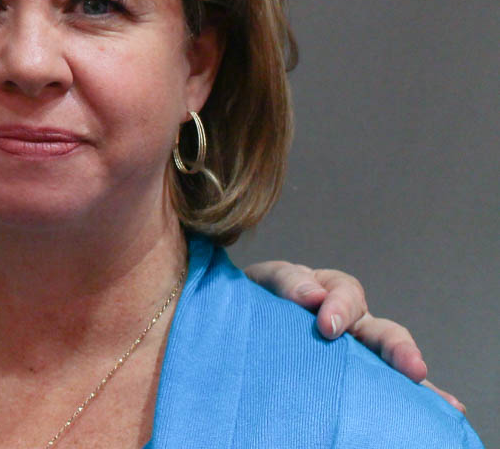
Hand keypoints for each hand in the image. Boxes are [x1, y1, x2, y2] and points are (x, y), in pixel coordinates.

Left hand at [243, 260, 464, 412]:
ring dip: (410, 370)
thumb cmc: (255, 302)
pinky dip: (419, 394)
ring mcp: (357, 348)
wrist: (243, 325)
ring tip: (435, 393)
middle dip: (396, 348)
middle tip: (410, 367)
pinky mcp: (357, 374)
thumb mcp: (262, 283)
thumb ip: (284, 283)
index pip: (340, 292)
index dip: (338, 306)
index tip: (327, 326)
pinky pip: (390, 383)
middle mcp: (351, 320)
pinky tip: (447, 407)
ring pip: (390, 357)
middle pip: (381, 330)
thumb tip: (311, 296)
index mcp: (325, 291)